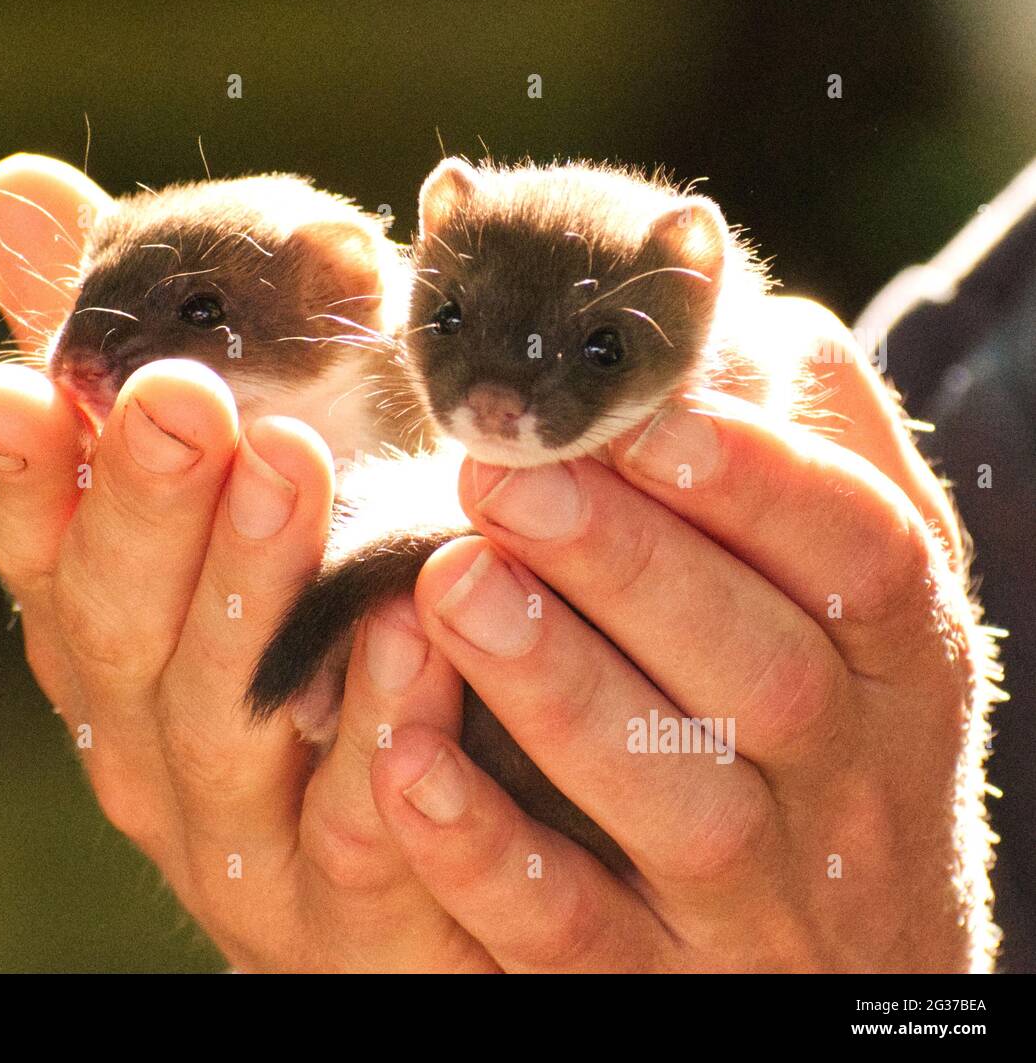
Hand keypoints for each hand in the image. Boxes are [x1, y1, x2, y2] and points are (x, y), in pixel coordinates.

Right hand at [0, 154, 496, 970]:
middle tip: (187, 401)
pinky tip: (418, 632)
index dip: (24, 474)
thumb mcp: (241, 474)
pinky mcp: (344, 905)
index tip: (13, 386)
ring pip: (222, 722)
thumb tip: (19, 195)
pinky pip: (359, 828)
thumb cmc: (317, 624)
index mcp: (116, 632)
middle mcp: (149, 733)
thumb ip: (140, 352)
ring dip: (250, 596)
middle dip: (147, 510)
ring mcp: (238, 830)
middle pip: (122, 629)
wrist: (414, 844)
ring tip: (297, 468)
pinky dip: (381, 732)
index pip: (42, 551)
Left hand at [368, 321, 994, 971]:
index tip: (632, 412)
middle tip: (500, 473)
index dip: (755, 479)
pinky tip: (406, 765)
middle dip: (629, 563)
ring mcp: (753, 900)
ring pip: (678, 802)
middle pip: (761, 671)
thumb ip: (804, 465)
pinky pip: (575, 932)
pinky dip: (489, 850)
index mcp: (893, 663)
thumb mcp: (847, 608)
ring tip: (449, 585)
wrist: (854, 965)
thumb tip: (729, 319)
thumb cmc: (820, 731)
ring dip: (560, 687)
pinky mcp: (654, 981)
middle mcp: (843, 780)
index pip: (862, 556)